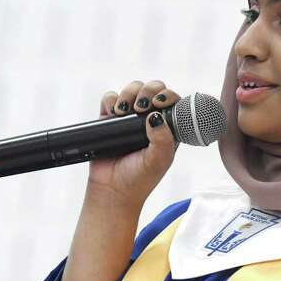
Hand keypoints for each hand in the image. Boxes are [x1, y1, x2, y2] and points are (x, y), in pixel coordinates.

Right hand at [88, 80, 179, 211]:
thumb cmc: (139, 179)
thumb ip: (163, 139)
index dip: (167, 95)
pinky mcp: (108, 121)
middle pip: (152, 89)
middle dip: (148, 91)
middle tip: (141, 107)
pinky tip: (112, 113)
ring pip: (132, 90)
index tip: (159, 103)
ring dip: (129, 93)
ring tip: (123, 111)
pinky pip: (109, 100)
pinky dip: (110, 100)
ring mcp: (127, 119)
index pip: (172, 101)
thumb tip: (155, 115)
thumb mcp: (159, 161)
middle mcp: (148, 120)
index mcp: (166, 128)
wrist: (112, 191)